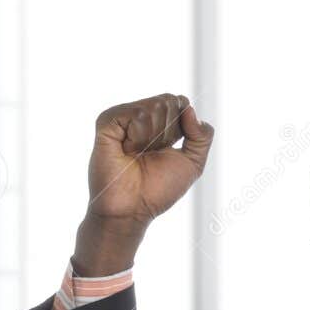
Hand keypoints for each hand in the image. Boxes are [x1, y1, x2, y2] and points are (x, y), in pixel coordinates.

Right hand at [73, 93, 213, 274]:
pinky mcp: (107, 122)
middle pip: (169, 101)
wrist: (132, 209)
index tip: (168, 150)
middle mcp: (140, 117)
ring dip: (152, 137)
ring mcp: (122, 118)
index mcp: (160, 124)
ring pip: (154, 106)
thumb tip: (189, 108)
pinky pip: (136, 114)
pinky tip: (126, 150)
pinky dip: (138, 136)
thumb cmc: (158, 190)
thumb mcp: (193, 163)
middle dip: (167, 132)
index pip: (180, 102)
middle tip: (149, 154)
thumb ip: (202, 135)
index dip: (182, 127)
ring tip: (136, 153)